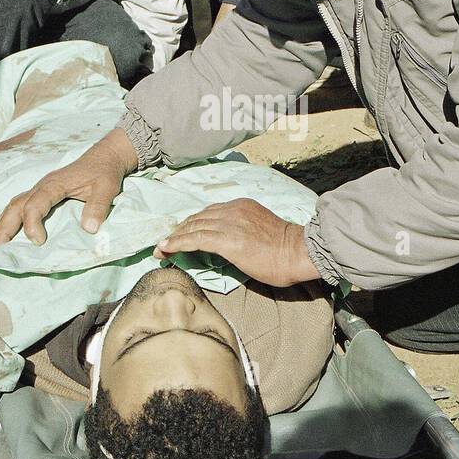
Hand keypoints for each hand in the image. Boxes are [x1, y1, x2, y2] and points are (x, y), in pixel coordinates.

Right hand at [0, 127, 139, 244]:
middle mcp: (43, 185)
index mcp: (55, 184)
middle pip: (16, 204)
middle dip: (5, 225)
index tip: (39, 242)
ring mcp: (40, 188)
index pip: (35, 204)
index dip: (32, 224)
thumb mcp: (107, 188)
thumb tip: (89, 229)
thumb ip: (98, 206)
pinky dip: (11, 218)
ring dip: (4, 223)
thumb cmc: (104, 172)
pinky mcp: (43, 192)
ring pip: (15, 204)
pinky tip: (9, 231)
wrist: (104, 157)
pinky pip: (21, 204)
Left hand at [153, 199, 320, 287]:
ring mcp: (229, 222)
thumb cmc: (285, 250)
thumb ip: (242, 231)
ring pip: (193, 227)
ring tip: (160, 248)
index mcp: (241, 206)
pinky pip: (195, 239)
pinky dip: (177, 243)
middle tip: (164, 243)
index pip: (209, 213)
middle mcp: (233, 210)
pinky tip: (166, 248)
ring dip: (174, 238)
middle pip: (197, 218)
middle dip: (179, 230)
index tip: (179, 234)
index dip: (191, 224)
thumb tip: (230, 245)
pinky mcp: (226, 238)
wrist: (298, 253)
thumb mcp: (261, 231)